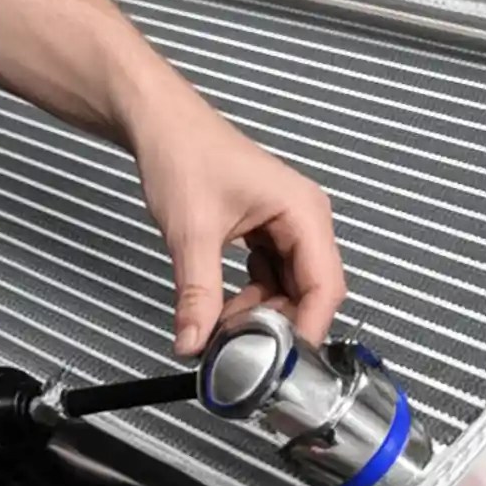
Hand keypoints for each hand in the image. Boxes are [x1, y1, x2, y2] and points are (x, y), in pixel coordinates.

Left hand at [124, 79, 347, 355]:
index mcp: (304, 212)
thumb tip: (194, 343)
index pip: (326, 286)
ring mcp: (287, 225)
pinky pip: (271, 276)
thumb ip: (197, 294)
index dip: (308, 328)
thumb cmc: (184, 153)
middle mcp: (304, 219)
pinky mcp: (267, 231)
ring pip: (290, 288)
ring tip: (222, 328)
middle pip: (312, 291)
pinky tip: (221, 307)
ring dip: (262, 313)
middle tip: (241, 350)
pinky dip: (251, 297)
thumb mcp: (191, 232)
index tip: (281, 363)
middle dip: (279, 324)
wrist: (160, 122)